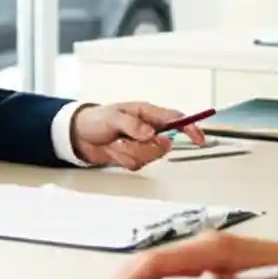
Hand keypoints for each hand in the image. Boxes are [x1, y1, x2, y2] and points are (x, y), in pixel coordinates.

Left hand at [70, 102, 208, 169]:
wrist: (79, 135)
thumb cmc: (96, 119)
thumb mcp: (112, 116)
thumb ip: (132, 124)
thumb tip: (150, 133)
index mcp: (147, 114)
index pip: (176, 119)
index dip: (190, 128)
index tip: (198, 138)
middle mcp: (148, 130)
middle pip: (163, 144)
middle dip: (146, 147)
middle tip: (128, 140)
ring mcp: (141, 145)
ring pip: (149, 157)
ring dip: (130, 152)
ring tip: (116, 143)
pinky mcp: (133, 157)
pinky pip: (137, 164)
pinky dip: (123, 159)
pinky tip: (113, 150)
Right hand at [101, 231, 277, 278]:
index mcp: (222, 248)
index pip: (162, 260)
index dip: (130, 278)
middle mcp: (216, 243)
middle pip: (157, 257)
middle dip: (126, 278)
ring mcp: (218, 247)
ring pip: (167, 258)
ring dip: (140, 276)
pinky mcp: (223, 255)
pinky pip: (182, 262)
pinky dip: (160, 274)